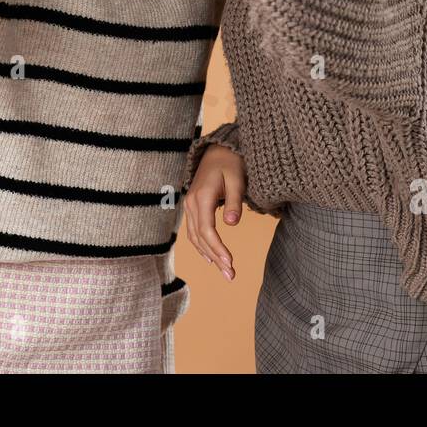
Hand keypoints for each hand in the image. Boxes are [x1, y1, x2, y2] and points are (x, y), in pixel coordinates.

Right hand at [184, 143, 245, 280]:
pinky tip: (210, 259)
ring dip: (209, 256)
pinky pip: (194, 232)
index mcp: (202, 197)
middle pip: (200, 238)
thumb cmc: (230, 164)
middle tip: (231, 275)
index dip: (217, 248)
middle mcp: (191, 203)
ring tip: (225, 271)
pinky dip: (201, 247)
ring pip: (195, 237)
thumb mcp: (237, 179)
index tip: (230, 262)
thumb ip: (234, 201)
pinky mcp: (193, 208)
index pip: (207, 230)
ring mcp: (189, 206)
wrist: (218, 151)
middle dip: (215, 258)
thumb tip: (232, 223)